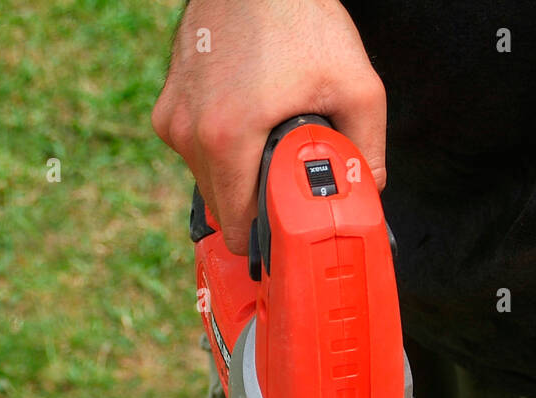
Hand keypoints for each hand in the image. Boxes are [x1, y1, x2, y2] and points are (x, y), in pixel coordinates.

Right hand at [151, 0, 386, 253]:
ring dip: (240, 171)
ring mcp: (174, 118)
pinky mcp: (168, 103)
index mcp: (226, 139)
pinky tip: (249, 115)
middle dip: (257, 200)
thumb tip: (367, 191)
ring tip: (269, 133)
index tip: (287, 232)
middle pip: (223, 207)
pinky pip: (196, 149)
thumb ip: (366, 150)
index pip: (235, 227)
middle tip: (288, 171)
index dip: (266, 237)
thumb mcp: (356, 86)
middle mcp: (188, 132)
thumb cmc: (296, 16)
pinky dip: (222, 146)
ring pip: (209, 178)